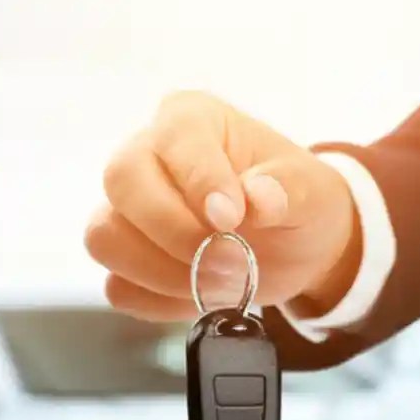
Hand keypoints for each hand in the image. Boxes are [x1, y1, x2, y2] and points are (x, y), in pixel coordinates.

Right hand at [87, 91, 360, 321]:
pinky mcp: (125, 261)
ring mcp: (126, 211)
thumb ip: (288, 189)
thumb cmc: (295, 201)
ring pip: (106, 238)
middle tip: (227, 260)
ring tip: (221, 281)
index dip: (200, 181)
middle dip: (175, 232)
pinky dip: (161, 301)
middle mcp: (146, 156)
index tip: (232, 219)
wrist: (293, 247)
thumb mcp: (312, 191)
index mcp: (190, 119)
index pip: (174, 138)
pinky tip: (203, 294)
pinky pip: (119, 287)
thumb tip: (259, 198)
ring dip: (164, 273)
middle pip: (121, 183)